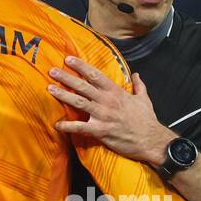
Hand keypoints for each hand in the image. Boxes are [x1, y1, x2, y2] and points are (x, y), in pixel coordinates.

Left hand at [50, 57, 175, 164]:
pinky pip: (80, 127)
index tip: (69, 60)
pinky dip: (67, 126)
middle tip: (52, 71)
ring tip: (49, 88)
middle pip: (83, 86)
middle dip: (66, 77)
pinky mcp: (100, 131)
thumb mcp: (144, 99)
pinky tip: (57, 125)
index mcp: (116, 92)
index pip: (95, 75)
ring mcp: (103, 116)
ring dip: (63, 95)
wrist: (151, 140)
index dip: (81, 66)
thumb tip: (137, 75)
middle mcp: (107, 101)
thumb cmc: (147, 120)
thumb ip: (138, 85)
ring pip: (78, 102)